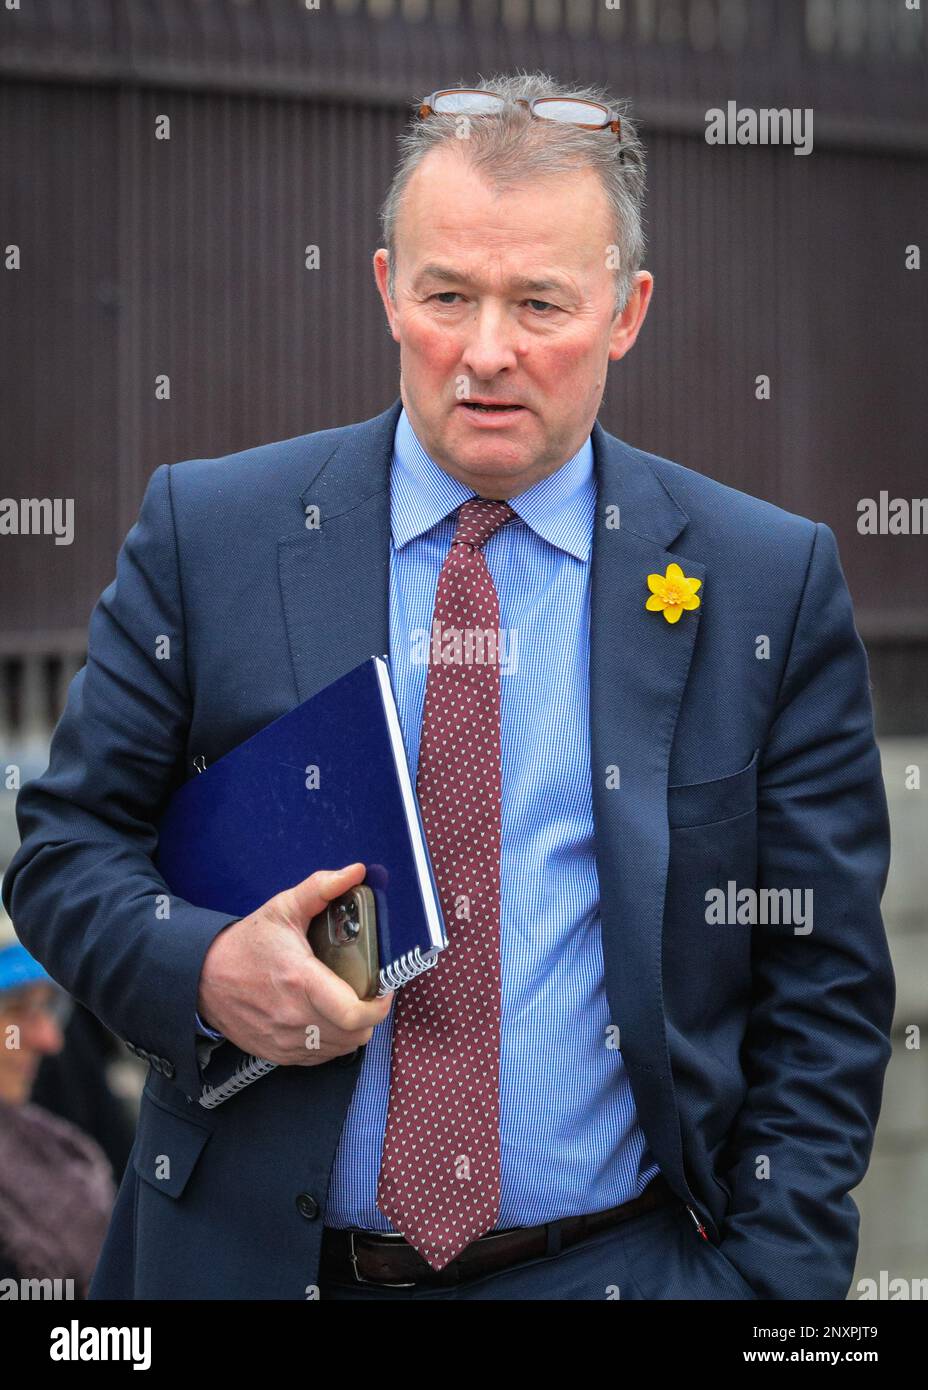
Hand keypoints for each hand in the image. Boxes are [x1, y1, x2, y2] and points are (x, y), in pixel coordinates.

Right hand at [196, 862, 392, 1065]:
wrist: (202, 976)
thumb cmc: (246, 943)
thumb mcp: (283, 908)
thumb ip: (322, 887)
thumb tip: (355, 871)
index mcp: (300, 980)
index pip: (354, 1014)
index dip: (380, 1006)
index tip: (384, 989)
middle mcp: (294, 1017)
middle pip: (355, 1034)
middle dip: (369, 1014)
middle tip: (367, 992)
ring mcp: (285, 1040)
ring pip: (341, 1048)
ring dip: (351, 1029)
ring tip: (347, 1004)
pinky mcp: (277, 1054)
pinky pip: (319, 1057)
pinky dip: (331, 1042)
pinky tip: (326, 1019)